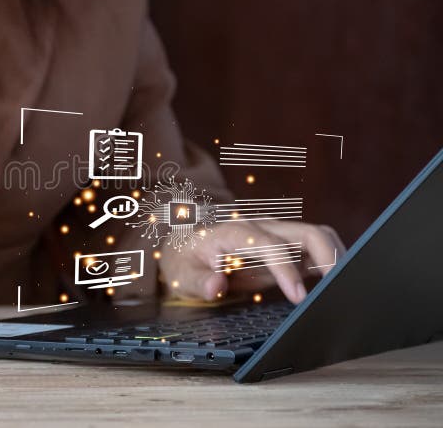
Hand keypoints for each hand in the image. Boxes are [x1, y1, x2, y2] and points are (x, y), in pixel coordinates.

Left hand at [160, 220, 344, 303]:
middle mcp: (262, 229)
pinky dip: (331, 264)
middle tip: (338, 289)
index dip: (286, 269)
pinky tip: (336, 285)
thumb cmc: (186, 260)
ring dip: (335, 258)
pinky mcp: (285, 249)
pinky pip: (316, 249)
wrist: (186, 249)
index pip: (268, 244)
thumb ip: (198, 280)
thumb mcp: (182, 273)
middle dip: (328, 256)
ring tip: (343, 288)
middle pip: (306, 232)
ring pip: (318, 236)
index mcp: (236, 232)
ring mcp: (277, 236)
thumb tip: (215, 286)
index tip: (298, 296)